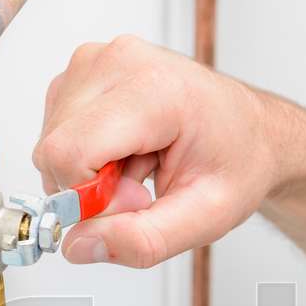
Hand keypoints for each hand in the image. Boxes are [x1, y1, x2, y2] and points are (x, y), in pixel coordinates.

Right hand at [33, 34, 280, 267]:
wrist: (254, 132)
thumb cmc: (239, 161)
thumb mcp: (208, 217)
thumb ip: (143, 240)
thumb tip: (79, 245)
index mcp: (155, 89)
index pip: (69, 152)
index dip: (92, 197)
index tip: (138, 202)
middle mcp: (119, 62)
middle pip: (55, 150)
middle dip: (93, 188)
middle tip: (145, 189)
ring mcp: (98, 60)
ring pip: (51, 143)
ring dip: (92, 172)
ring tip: (143, 165)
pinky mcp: (86, 70)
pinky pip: (58, 131)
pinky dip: (88, 154)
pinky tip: (128, 151)